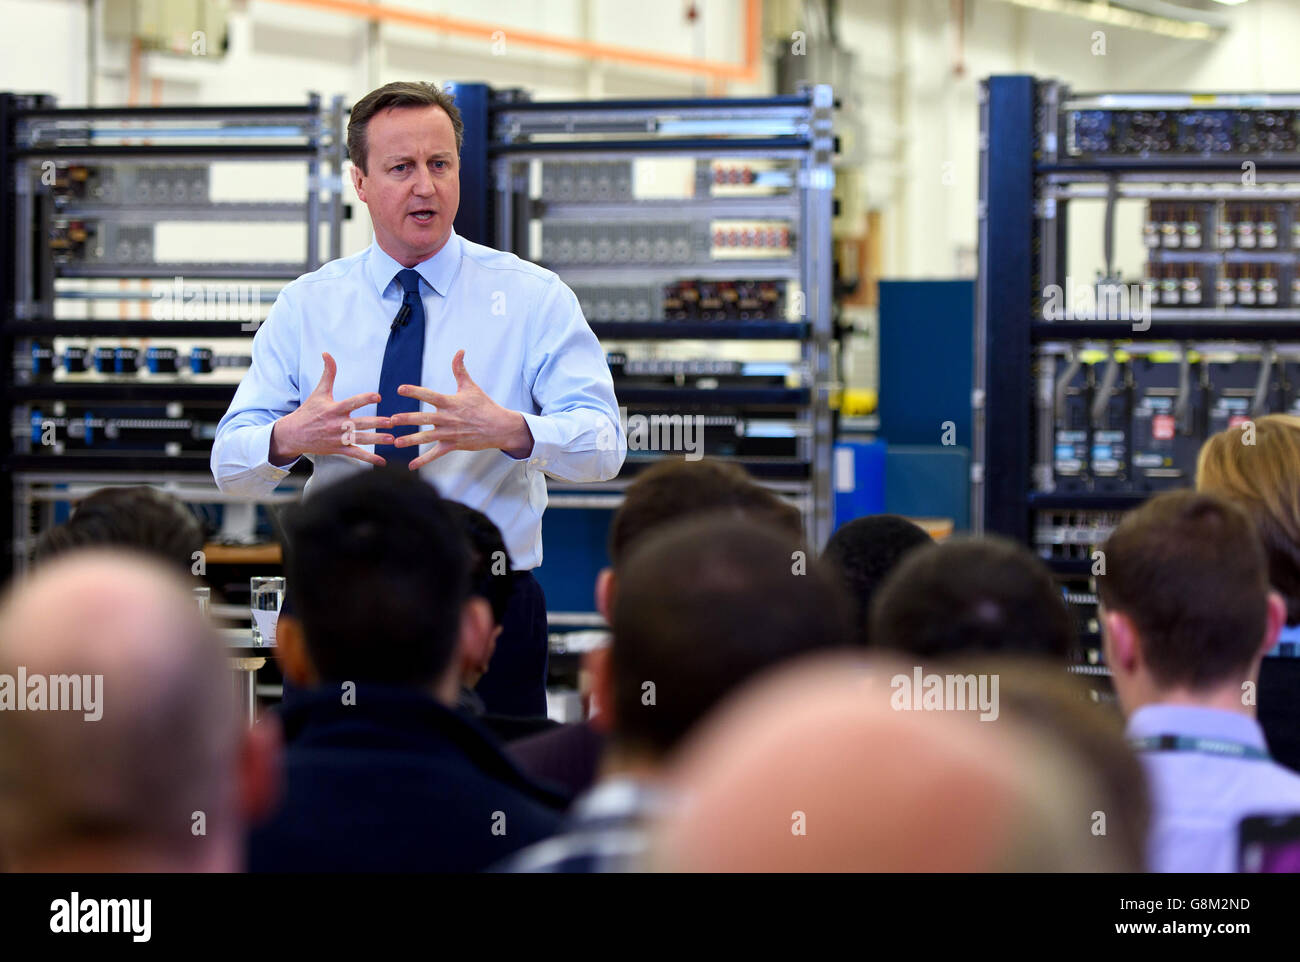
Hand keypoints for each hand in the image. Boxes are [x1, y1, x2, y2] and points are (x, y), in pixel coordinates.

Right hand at [269, 352, 393, 465]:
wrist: (294, 434)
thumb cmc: (309, 411)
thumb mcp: (319, 391)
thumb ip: (328, 373)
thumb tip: (326, 353)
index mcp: (334, 409)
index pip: (352, 402)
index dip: (365, 399)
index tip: (378, 396)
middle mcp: (337, 424)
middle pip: (359, 423)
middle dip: (376, 423)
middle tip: (391, 422)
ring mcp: (338, 438)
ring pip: (360, 439)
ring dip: (377, 440)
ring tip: (392, 439)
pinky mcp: (338, 449)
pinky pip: (356, 454)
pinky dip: (369, 459)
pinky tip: (382, 461)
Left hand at [388, 349, 533, 469]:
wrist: (499, 427)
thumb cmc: (484, 406)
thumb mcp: (471, 386)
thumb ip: (460, 369)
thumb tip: (459, 350)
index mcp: (450, 402)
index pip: (429, 395)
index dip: (415, 391)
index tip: (400, 389)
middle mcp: (448, 418)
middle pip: (424, 418)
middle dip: (407, 419)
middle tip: (391, 420)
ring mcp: (450, 433)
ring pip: (427, 437)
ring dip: (411, 440)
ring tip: (396, 442)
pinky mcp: (453, 445)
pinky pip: (436, 454)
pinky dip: (423, 461)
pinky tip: (411, 466)